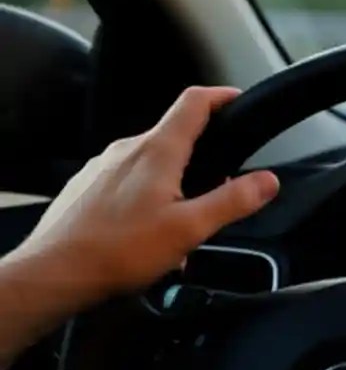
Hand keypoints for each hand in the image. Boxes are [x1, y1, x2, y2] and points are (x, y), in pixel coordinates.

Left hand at [16, 86, 278, 304]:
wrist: (53, 273)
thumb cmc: (119, 250)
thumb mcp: (190, 229)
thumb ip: (232, 200)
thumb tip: (268, 180)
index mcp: (157, 151)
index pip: (193, 103)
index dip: (221, 96)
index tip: (237, 99)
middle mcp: (127, 149)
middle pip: (175, 137)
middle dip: (202, 159)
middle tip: (218, 191)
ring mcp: (102, 166)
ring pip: (151, 164)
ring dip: (173, 186)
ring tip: (180, 226)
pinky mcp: (86, 186)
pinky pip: (127, 182)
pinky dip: (146, 200)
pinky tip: (147, 235)